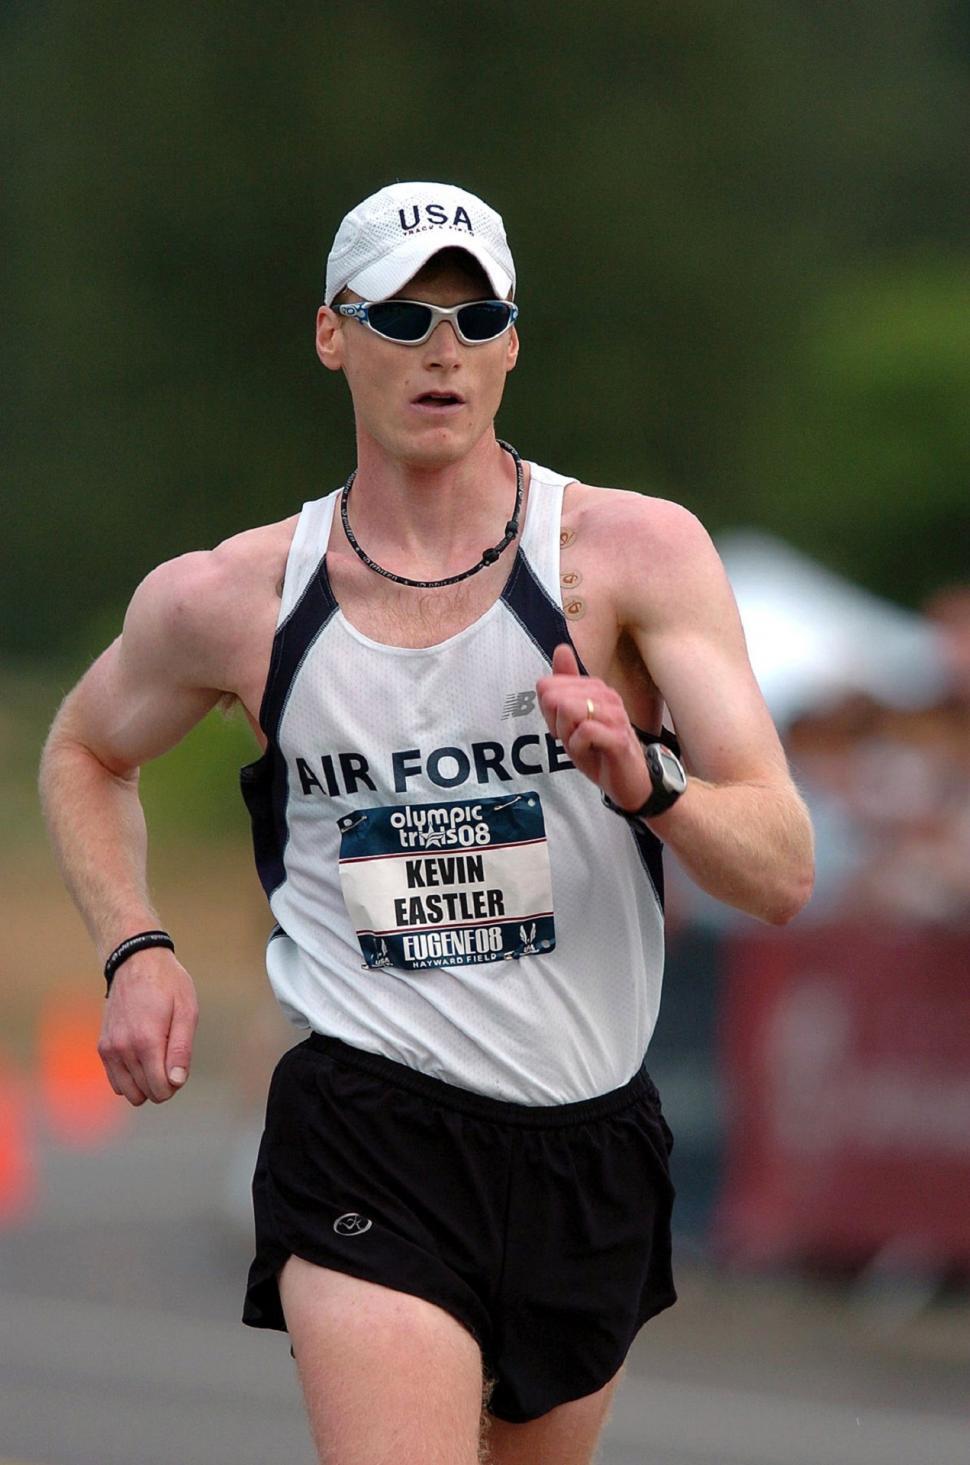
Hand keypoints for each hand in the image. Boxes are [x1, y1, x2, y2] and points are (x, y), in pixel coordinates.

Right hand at [98, 949, 198, 1104]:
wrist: (135, 961)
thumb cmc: (167, 984)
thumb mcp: (187, 1010)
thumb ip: (181, 1049)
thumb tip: (176, 1082)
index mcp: (146, 1040)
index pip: (160, 1089)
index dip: (175, 1084)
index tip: (180, 1065)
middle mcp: (123, 1048)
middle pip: (145, 1093)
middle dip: (162, 1084)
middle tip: (171, 1058)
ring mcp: (110, 1048)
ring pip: (127, 1092)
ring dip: (145, 1084)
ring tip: (157, 1058)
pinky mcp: (103, 1046)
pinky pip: (115, 1081)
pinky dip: (130, 1078)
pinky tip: (142, 1058)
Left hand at [536, 644, 651, 812]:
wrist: (630, 782)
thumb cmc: (600, 750)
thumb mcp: (573, 719)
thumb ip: (564, 687)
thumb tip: (561, 648)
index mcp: (594, 688)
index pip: (547, 686)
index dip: (547, 712)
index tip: (563, 727)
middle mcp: (607, 695)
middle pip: (554, 697)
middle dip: (555, 724)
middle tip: (572, 738)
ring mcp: (615, 715)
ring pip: (568, 710)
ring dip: (567, 735)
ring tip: (582, 745)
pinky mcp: (618, 736)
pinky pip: (584, 731)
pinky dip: (577, 746)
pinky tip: (589, 751)